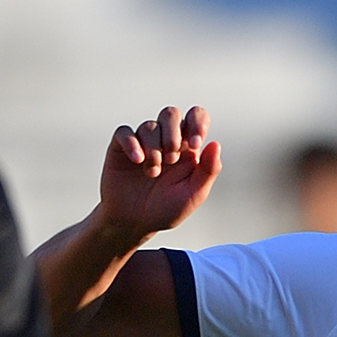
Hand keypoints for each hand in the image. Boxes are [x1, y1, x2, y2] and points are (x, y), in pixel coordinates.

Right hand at [96, 105, 222, 243]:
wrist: (134, 223)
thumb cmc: (166, 209)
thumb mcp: (194, 195)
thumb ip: (208, 171)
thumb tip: (215, 144)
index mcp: (187, 147)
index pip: (197, 117)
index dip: (197, 122)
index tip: (194, 144)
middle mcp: (166, 140)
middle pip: (170, 114)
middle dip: (172, 135)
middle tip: (171, 160)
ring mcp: (143, 142)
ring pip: (149, 126)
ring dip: (154, 149)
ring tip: (153, 173)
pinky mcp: (121, 147)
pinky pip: (124, 132)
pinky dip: (131, 144)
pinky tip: (138, 161)